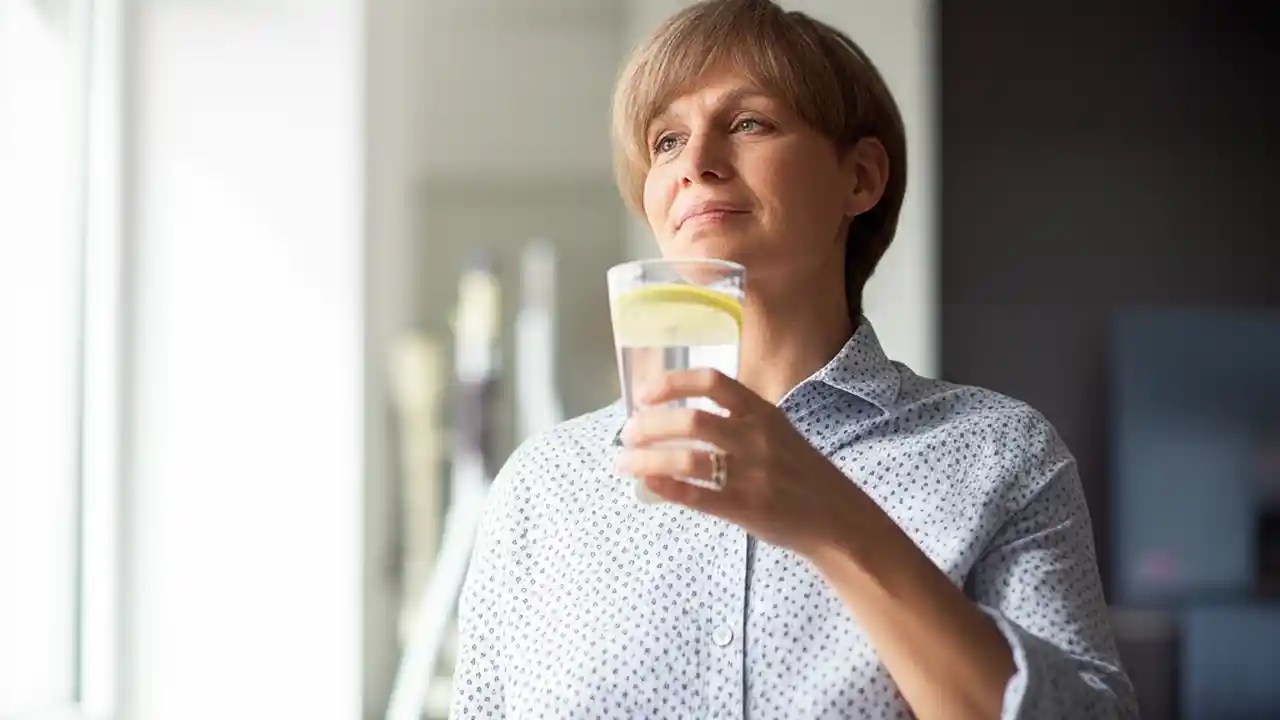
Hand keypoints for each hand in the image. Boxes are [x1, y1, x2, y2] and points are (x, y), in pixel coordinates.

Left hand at [616, 368, 869, 558]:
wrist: (837, 519)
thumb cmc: (801, 473)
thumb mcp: (777, 431)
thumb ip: (738, 421)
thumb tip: (678, 418)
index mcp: (762, 412)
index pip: (712, 382)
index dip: (672, 383)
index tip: (644, 394)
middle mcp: (756, 437)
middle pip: (691, 420)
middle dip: (649, 425)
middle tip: (627, 434)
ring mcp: (751, 474)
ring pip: (687, 459)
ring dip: (647, 459)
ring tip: (626, 462)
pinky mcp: (746, 508)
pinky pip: (696, 495)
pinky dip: (666, 487)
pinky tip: (648, 483)